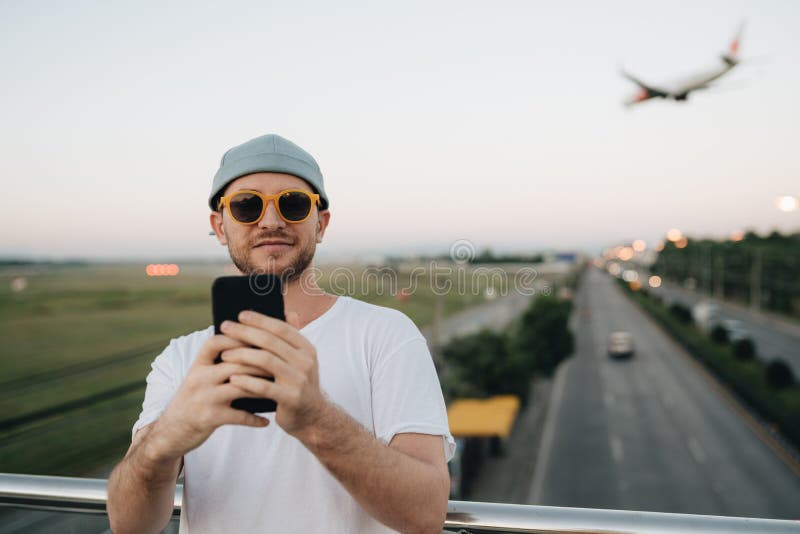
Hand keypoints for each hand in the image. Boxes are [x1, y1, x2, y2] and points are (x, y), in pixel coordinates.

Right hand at [150, 335, 270, 461]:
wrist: (169, 432)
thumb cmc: (192, 401)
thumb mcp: (198, 379)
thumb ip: (218, 365)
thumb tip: (248, 348)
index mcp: (198, 366)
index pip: (215, 342)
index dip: (237, 337)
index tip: (260, 337)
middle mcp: (199, 378)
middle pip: (235, 362)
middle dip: (261, 360)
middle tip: (283, 361)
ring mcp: (204, 398)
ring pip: (240, 385)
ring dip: (263, 386)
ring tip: (280, 386)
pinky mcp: (209, 418)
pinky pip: (238, 416)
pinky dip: (255, 419)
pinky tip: (267, 420)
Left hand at [218, 310, 327, 436]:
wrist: (312, 417)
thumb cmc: (298, 385)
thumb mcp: (301, 360)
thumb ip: (293, 339)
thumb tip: (289, 312)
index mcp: (307, 349)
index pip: (281, 328)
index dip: (260, 320)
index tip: (240, 314)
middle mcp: (305, 362)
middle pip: (270, 342)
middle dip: (245, 333)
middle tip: (225, 328)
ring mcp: (299, 380)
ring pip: (265, 361)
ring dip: (241, 355)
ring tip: (224, 354)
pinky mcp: (291, 398)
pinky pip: (264, 387)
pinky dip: (246, 381)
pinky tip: (232, 378)